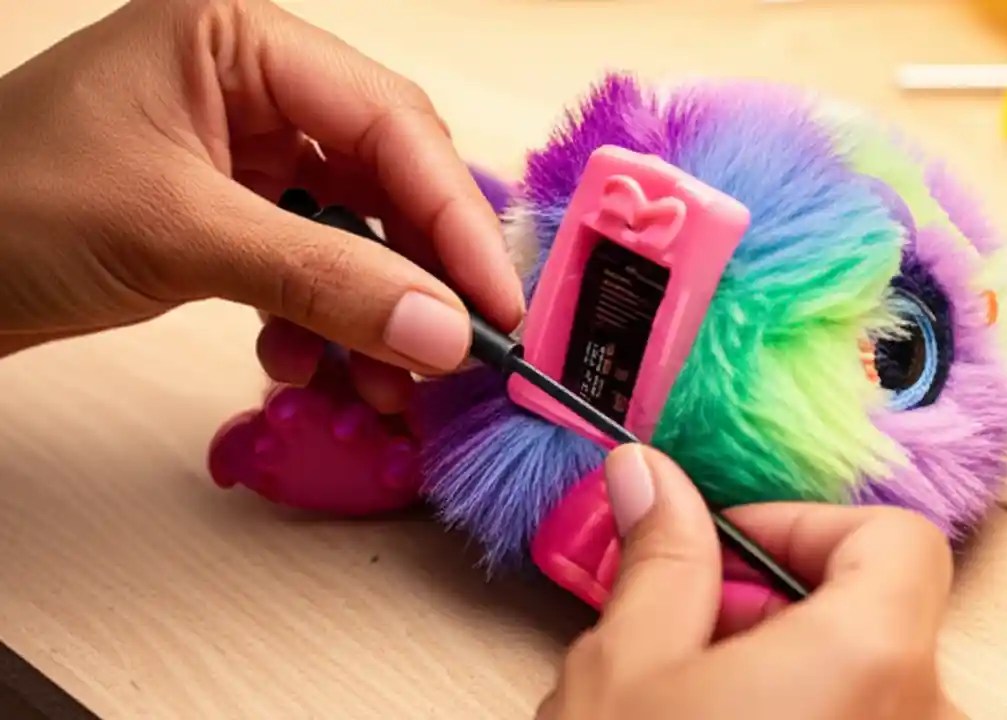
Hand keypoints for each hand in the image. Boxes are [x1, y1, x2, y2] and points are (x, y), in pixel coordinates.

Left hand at [0, 0, 523, 411]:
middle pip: (387, 177)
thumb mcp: (179, 235)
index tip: (497, 305)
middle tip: (458, 352)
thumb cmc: (8, 210)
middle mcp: (256, 85)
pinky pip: (312, 263)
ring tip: (382, 386)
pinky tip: (301, 361)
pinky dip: (321, 319)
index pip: (390, 125)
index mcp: (245, 40)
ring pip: (356, 231)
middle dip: (419, 273)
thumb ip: (324, 281)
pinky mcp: (231, 210)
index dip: (453, 220)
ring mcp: (243, 149)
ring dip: (373, 312)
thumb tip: (444, 333)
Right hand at [537, 445, 963, 719]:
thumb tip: (648, 476)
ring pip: (867, 673)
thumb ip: (659, 560)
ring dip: (785, 659)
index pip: (896, 536)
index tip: (728, 546)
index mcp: (873, 658)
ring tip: (692, 690)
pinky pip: (865, 719)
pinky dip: (805, 706)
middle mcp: (923, 714)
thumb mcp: (628, 670)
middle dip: (779, 600)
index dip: (806, 523)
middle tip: (688, 624)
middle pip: (880, 607)